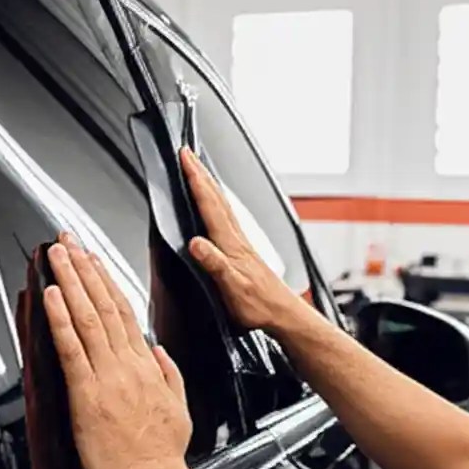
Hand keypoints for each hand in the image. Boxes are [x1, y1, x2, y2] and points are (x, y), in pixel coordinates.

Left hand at [42, 235, 192, 468]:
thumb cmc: (162, 459)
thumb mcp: (179, 410)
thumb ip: (168, 376)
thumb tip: (157, 352)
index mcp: (147, 368)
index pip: (124, 313)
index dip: (106, 281)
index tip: (93, 258)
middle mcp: (128, 366)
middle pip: (104, 305)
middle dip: (85, 268)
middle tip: (68, 239)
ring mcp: (108, 379)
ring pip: (87, 318)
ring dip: (71, 281)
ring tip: (58, 253)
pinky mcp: (88, 396)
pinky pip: (72, 349)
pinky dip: (61, 318)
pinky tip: (52, 294)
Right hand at [181, 148, 305, 332]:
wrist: (283, 314)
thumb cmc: (259, 305)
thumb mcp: (232, 288)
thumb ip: (214, 264)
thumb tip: (196, 243)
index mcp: (230, 244)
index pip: (209, 205)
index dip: (196, 179)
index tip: (185, 158)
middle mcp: (236, 239)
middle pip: (216, 198)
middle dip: (201, 173)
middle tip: (188, 153)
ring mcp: (241, 243)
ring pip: (222, 205)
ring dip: (209, 185)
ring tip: (199, 171)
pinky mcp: (243, 251)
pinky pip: (226, 218)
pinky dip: (217, 204)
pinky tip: (216, 207)